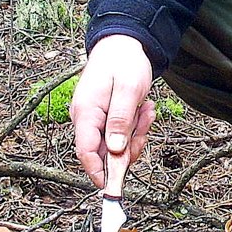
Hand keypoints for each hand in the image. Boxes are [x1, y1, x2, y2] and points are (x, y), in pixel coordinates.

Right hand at [70, 35, 155, 189]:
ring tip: (145, 109)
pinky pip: (120, 134)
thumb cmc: (123, 62)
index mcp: (85, 113)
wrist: (122, 43)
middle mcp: (85, 119)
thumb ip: (120, 120)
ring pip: (115, 144)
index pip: (85, 152)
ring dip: (135, 133)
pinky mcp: (104, 118)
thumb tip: (115, 151)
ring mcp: (94, 119)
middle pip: (104, 152)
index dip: (99, 172)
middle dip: (129, 145)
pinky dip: (135, 126)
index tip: (114, 188)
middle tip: (145, 121)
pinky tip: (143, 108)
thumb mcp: (127, 89)